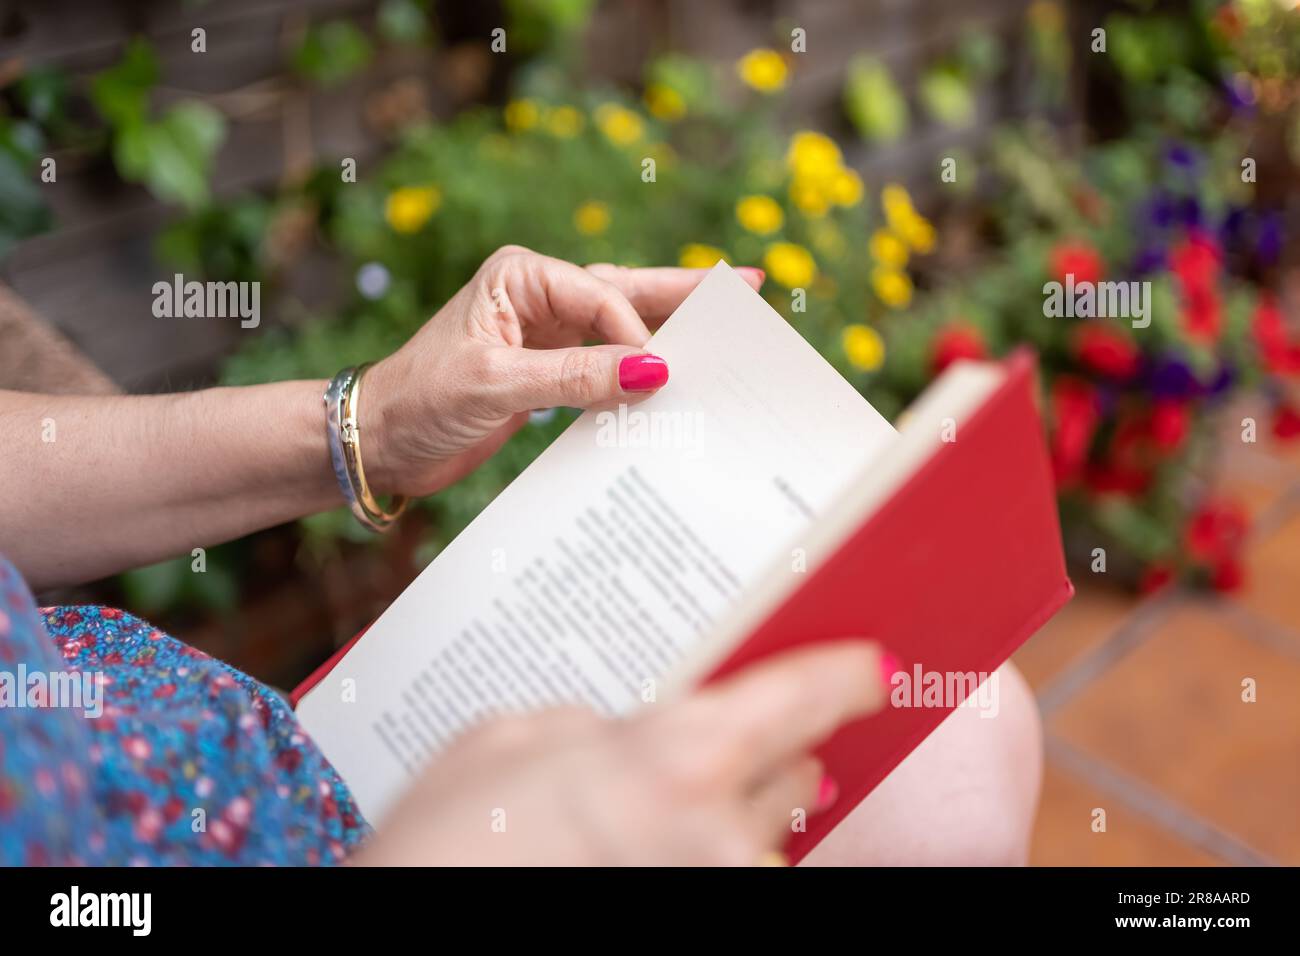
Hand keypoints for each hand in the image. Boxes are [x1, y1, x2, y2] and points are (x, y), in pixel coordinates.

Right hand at [354, 641, 888, 865]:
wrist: (422, 911)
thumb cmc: (448, 843)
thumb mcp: (510, 738)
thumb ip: (597, 723)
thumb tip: (632, 729)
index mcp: (678, 759)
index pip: (806, 697)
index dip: (843, 675)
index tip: (865, 666)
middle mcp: (718, 834)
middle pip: (801, 769)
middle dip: (769, 748)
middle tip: (719, 737)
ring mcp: (716, 887)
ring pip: (771, 833)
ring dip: (738, 812)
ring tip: (663, 809)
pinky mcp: (703, 915)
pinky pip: (732, 869)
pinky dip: (709, 852)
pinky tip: (652, 843)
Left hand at [360, 246, 763, 496]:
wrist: (379, 439)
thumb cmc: (420, 400)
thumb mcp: (496, 385)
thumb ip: (574, 376)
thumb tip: (651, 371)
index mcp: (521, 277)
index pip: (602, 299)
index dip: (636, 336)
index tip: (664, 376)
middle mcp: (537, 295)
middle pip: (626, 292)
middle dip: (683, 293)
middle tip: (746, 287)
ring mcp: (545, 331)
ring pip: (621, 325)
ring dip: (669, 327)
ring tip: (725, 317)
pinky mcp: (547, 369)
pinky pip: (606, 365)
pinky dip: (637, 371)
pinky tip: (674, 371)